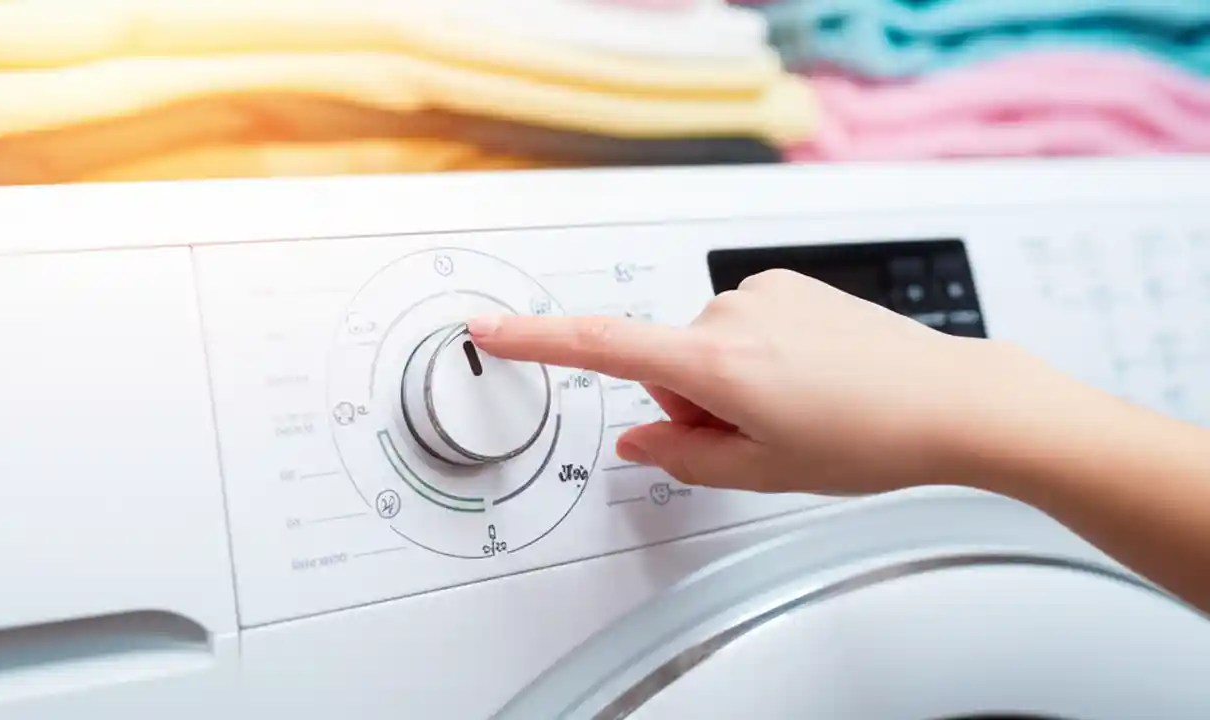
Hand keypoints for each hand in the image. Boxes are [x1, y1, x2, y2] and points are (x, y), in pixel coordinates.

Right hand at [467, 269, 1041, 494]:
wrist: (950, 398)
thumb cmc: (870, 436)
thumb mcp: (762, 470)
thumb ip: (682, 456)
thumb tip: (639, 440)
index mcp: (717, 362)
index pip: (603, 346)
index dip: (538, 340)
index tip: (489, 328)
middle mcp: (731, 314)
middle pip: (667, 366)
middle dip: (693, 405)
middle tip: (758, 434)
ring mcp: (763, 294)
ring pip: (705, 348)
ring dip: (729, 381)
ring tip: (797, 408)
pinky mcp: (789, 284)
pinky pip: (742, 325)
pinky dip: (757, 355)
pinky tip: (809, 378)